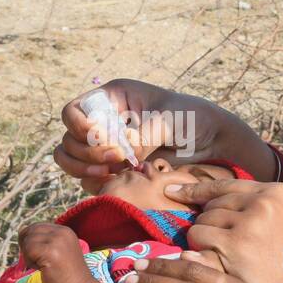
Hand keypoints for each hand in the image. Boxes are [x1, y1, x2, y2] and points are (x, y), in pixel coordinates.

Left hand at [18, 222, 93, 282]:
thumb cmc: (66, 274)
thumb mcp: (59, 250)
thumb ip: (45, 240)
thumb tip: (21, 231)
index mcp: (65, 231)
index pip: (38, 226)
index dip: (30, 238)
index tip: (33, 253)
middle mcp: (61, 233)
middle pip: (31, 231)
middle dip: (26, 245)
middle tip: (33, 260)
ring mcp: (56, 241)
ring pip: (28, 240)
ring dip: (28, 254)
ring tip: (39, 265)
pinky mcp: (50, 252)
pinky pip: (29, 250)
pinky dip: (29, 261)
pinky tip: (39, 268)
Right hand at [54, 78, 275, 192]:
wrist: (213, 144)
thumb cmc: (194, 120)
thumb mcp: (170, 121)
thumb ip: (144, 135)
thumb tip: (122, 155)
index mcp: (113, 98)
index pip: (74, 111)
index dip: (79, 126)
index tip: (102, 138)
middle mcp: (104, 122)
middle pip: (69, 139)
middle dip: (86, 151)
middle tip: (116, 159)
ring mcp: (106, 147)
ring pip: (71, 160)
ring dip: (83, 169)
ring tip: (111, 173)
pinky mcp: (113, 171)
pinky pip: (88, 180)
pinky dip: (94, 183)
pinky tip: (115, 182)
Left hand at [162, 178, 282, 282]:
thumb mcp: (281, 227)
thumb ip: (251, 210)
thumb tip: (203, 201)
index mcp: (278, 193)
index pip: (227, 185)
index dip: (197, 189)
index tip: (173, 192)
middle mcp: (264, 201)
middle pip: (212, 204)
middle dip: (209, 226)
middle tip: (226, 249)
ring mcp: (250, 221)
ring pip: (202, 221)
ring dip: (204, 241)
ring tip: (230, 261)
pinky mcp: (234, 244)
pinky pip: (197, 239)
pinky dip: (199, 253)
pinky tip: (219, 266)